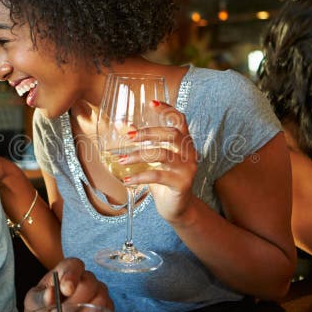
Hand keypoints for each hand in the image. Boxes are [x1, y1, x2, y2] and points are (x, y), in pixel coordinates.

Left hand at [23, 258, 110, 311]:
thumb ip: (40, 298)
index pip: (74, 265)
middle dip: (74, 303)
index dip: (72, 276)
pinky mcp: (105, 307)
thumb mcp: (33, 303)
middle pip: (89, 284)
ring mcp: (97, 292)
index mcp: (65, 271)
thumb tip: (50, 293)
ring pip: (100, 298)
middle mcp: (84, 278)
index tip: (66, 290)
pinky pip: (108, 311)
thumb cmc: (40, 310)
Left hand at [122, 100, 198, 221]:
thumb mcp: (153, 160)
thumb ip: (143, 143)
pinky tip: (127, 180)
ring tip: (122, 159)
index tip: (151, 103)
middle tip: (129, 136)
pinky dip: (140, 176)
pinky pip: (158, 175)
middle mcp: (190, 153)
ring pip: (163, 154)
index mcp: (185, 143)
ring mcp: (188, 169)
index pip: (180, 120)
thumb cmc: (164, 181)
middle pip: (172, 134)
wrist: (177, 208)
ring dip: (138, 155)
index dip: (168, 109)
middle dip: (148, 133)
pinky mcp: (182, 184)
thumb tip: (122, 125)